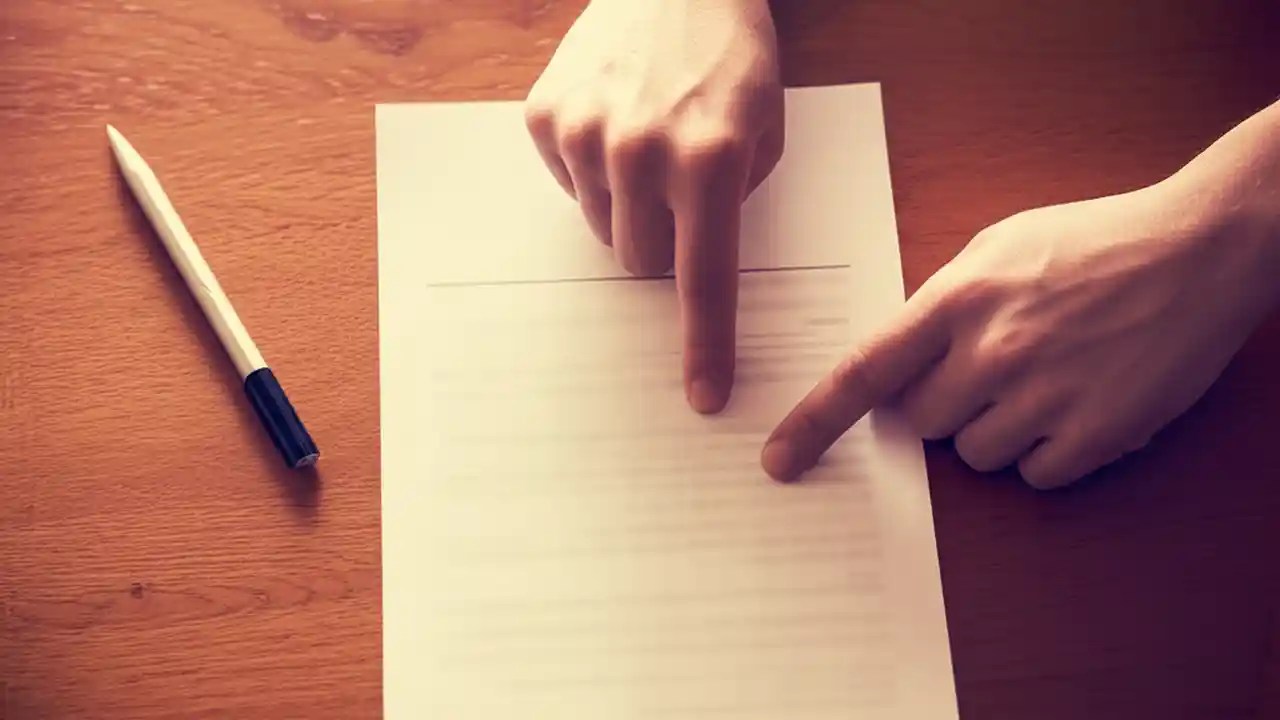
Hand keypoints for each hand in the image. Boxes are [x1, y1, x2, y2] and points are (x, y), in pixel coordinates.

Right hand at [524, 0, 783, 413]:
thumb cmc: (732, 58)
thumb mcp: (764, 134)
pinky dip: (592, 169)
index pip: (703, 279)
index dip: (705, 344)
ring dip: (628, 205)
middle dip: (664, 244)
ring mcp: (583, 133)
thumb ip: (732, 207)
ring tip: (648, 142)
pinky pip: (568, 185)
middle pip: (641, 262)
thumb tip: (690, 272)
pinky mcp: (545, 116)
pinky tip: (614, 120)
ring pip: (602, 228)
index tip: (704, 393)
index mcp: (707, 161)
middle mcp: (639, 152)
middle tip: (679, 194)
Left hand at [761, 179, 1279, 489]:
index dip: (814, 421)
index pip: (864, 371)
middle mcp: (992, 350)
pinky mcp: (1096, 432)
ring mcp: (1044, 394)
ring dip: (998, 429)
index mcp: (958, 298)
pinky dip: (1050, 451)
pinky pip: (1036, 475)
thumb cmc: (1094, 240)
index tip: (779, 460)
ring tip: (1048, 376)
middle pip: (919, 423)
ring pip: (976, 454)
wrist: (1203, 245)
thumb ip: (942, 301)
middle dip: (940, 407)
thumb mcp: (1000, 245)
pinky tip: (1079, 403)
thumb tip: (899, 359)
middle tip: (989, 370)